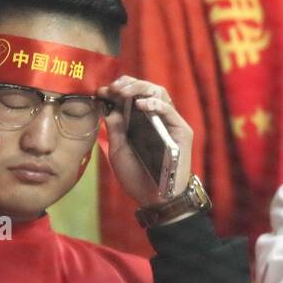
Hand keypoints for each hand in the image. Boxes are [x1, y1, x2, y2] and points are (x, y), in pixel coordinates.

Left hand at [99, 75, 194, 207]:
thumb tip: (108, 107)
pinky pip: (170, 111)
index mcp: (140, 120)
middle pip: (147, 89)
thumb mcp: (118, 150)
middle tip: (114, 88)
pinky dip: (156, 104)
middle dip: (129, 84)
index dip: (117, 89)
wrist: (154, 197)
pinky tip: (141, 104)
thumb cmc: (136, 176)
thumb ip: (115, 128)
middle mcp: (156, 118)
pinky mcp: (181, 130)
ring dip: (141, 88)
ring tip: (125, 92)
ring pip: (160, 94)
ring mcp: (170, 122)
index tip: (101, 91)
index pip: (132, 95)